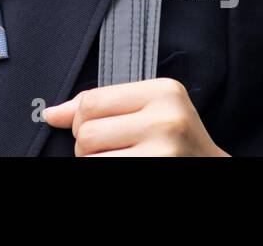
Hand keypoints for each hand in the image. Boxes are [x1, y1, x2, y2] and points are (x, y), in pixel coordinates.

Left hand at [42, 78, 229, 155]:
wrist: (212, 168)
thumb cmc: (175, 140)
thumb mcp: (148, 110)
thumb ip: (101, 105)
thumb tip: (51, 114)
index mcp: (163, 91)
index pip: (91, 101)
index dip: (80, 120)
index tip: (88, 129)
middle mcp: (166, 118)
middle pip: (88, 132)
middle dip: (87, 146)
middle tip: (109, 149)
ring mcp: (164, 150)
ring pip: (91, 157)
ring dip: (95, 162)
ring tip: (119, 158)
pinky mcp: (157, 171)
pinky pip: (104, 171)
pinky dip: (104, 170)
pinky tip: (124, 166)